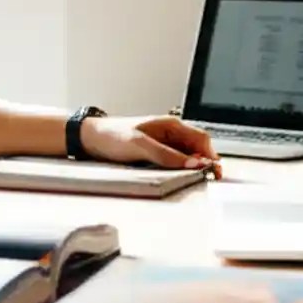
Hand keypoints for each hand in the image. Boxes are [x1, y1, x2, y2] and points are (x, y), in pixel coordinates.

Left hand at [80, 116, 221, 178]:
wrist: (90, 138)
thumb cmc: (112, 136)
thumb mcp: (140, 145)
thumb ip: (167, 155)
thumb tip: (193, 163)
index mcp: (170, 125)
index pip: (200, 138)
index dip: (210, 154)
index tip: (213, 170)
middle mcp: (170, 132)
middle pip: (197, 146)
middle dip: (206, 160)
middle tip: (211, 177)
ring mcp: (163, 142)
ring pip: (188, 153)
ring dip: (195, 164)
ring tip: (199, 177)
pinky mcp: (155, 151)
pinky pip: (176, 159)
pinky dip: (182, 167)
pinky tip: (182, 174)